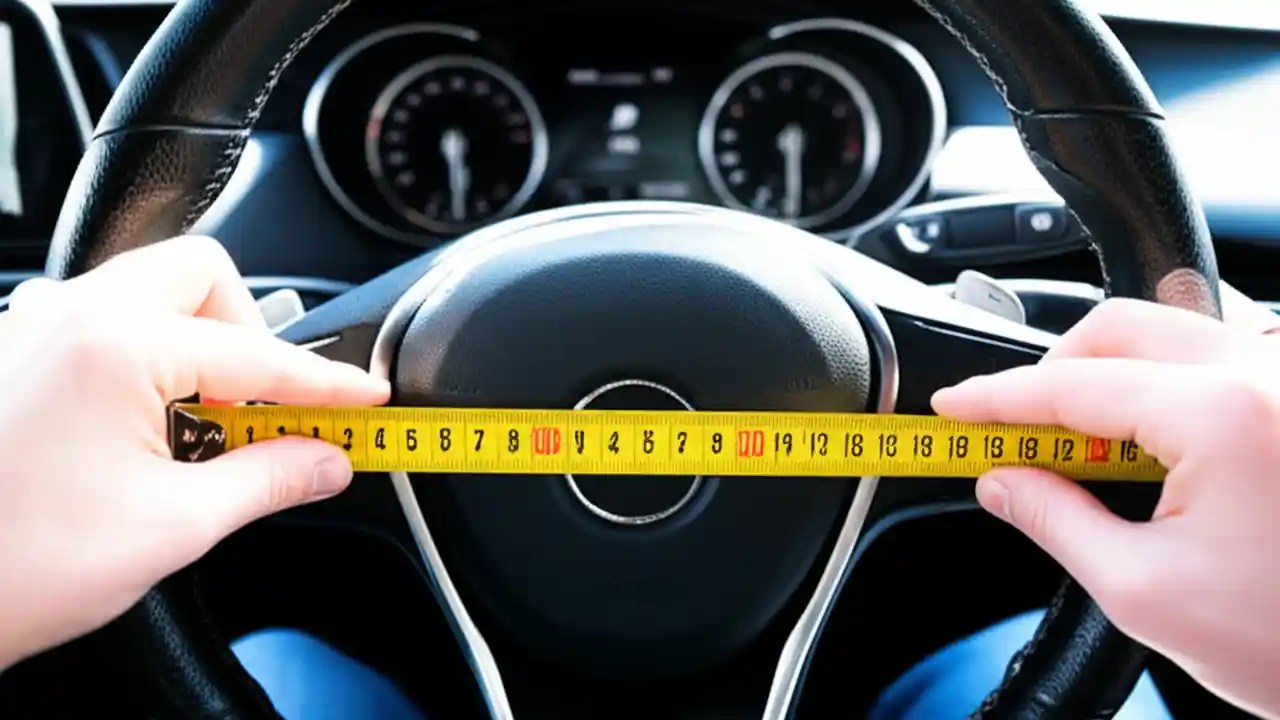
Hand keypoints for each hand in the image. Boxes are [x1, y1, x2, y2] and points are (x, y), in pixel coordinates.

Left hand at [0, 237, 389, 669]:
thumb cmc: (16, 564)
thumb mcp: (173, 527)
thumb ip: (268, 480)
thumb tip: (326, 461)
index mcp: (114, 347)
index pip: (257, 356)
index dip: (326, 383)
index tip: (367, 399)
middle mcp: (70, 316)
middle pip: (202, 277)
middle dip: (251, 333)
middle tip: (268, 405)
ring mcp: (35, 328)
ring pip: (151, 289)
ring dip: (200, 342)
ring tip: (210, 421)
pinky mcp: (16, 353)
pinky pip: (107, 320)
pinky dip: (152, 354)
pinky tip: (154, 421)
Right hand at [933, 286, 1279, 717]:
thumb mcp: (1145, 592)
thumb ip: (1055, 520)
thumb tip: (1001, 482)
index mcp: (1222, 414)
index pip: (1072, 386)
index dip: (996, 399)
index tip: (951, 409)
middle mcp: (1266, 373)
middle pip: (1119, 330)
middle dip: (1051, 372)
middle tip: (1009, 429)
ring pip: (1171, 332)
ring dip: (1108, 372)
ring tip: (1080, 442)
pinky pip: (1220, 354)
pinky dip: (1164, 379)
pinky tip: (1148, 435)